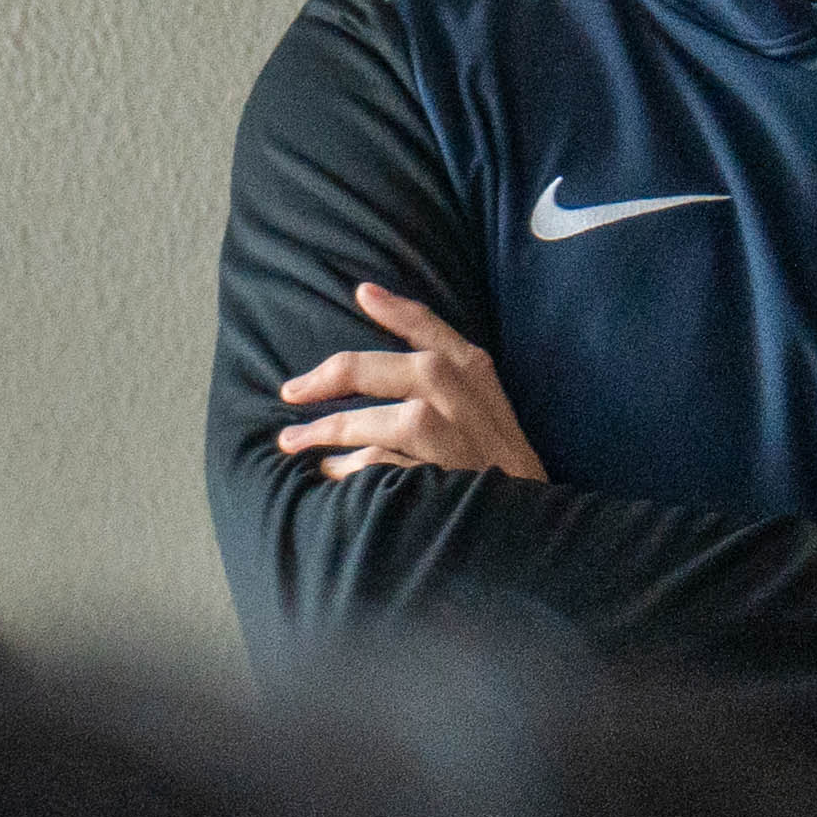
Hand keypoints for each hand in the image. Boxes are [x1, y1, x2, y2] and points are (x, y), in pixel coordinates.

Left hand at [275, 286, 544, 484]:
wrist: (525, 524)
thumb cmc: (492, 466)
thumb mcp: (478, 412)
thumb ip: (435, 384)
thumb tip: (358, 368)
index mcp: (474, 374)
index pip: (435, 331)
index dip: (398, 310)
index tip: (362, 292)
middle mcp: (467, 398)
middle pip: (399, 369)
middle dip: (337, 376)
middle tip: (291, 391)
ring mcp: (459, 439)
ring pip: (391, 420)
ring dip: (332, 430)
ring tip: (292, 442)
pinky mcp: (446, 479)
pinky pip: (384, 467)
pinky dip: (352, 470)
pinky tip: (330, 474)